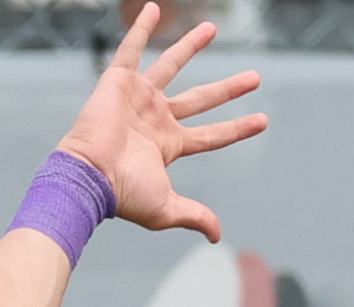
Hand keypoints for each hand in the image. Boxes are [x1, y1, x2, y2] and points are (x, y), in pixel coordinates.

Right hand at [56, 3, 265, 243]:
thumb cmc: (124, 195)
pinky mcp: (120, 81)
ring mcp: (140, 98)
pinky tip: (153, 8)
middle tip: (254, 78)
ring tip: (213, 29)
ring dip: (192, 46)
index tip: (263, 120)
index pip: (212, 135)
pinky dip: (141, 28)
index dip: (237, 128)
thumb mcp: (167, 208)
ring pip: (173, 66)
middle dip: (228, 89)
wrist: (90, 176)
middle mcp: (157, 118)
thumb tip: (218, 237)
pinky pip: (132, 48)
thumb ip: (195, 216)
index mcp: (169, 146)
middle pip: (202, 99)